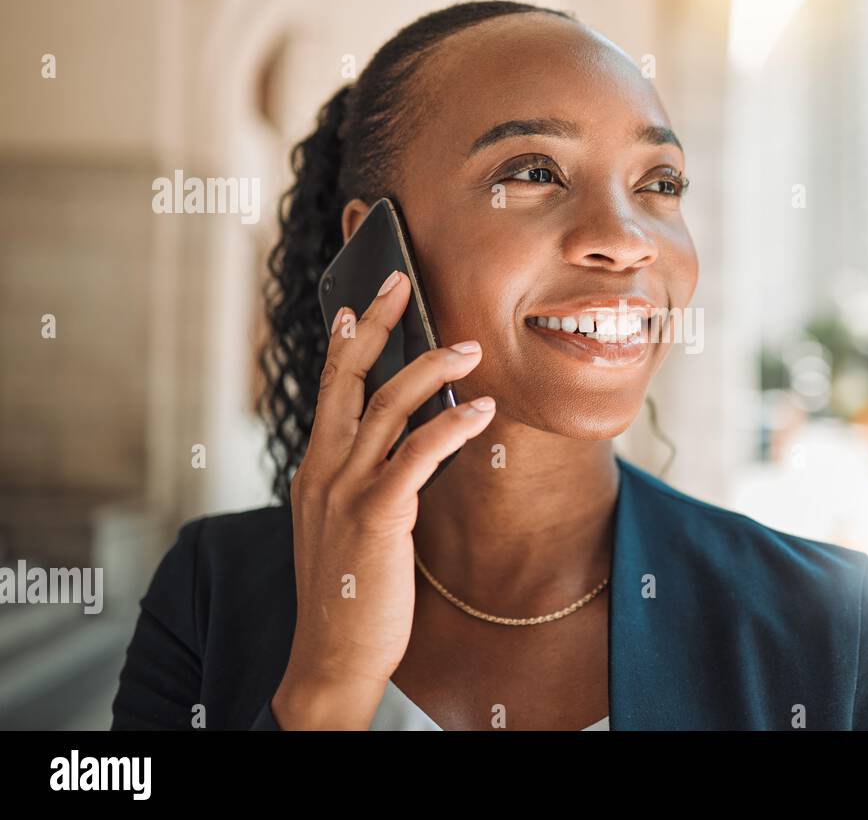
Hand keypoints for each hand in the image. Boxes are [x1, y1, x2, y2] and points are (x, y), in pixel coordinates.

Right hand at [271, 269, 495, 728]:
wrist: (333, 655)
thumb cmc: (351, 590)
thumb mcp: (348, 524)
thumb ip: (367, 480)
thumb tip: (407, 445)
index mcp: (315, 468)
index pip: (329, 388)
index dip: (346, 341)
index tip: (360, 303)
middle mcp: (323, 469)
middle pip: (348, 377)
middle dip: (377, 324)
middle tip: (403, 283)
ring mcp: (345, 491)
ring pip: (386, 406)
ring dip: (431, 369)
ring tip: (472, 349)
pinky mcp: (376, 516)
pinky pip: (416, 455)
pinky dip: (452, 427)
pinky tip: (483, 412)